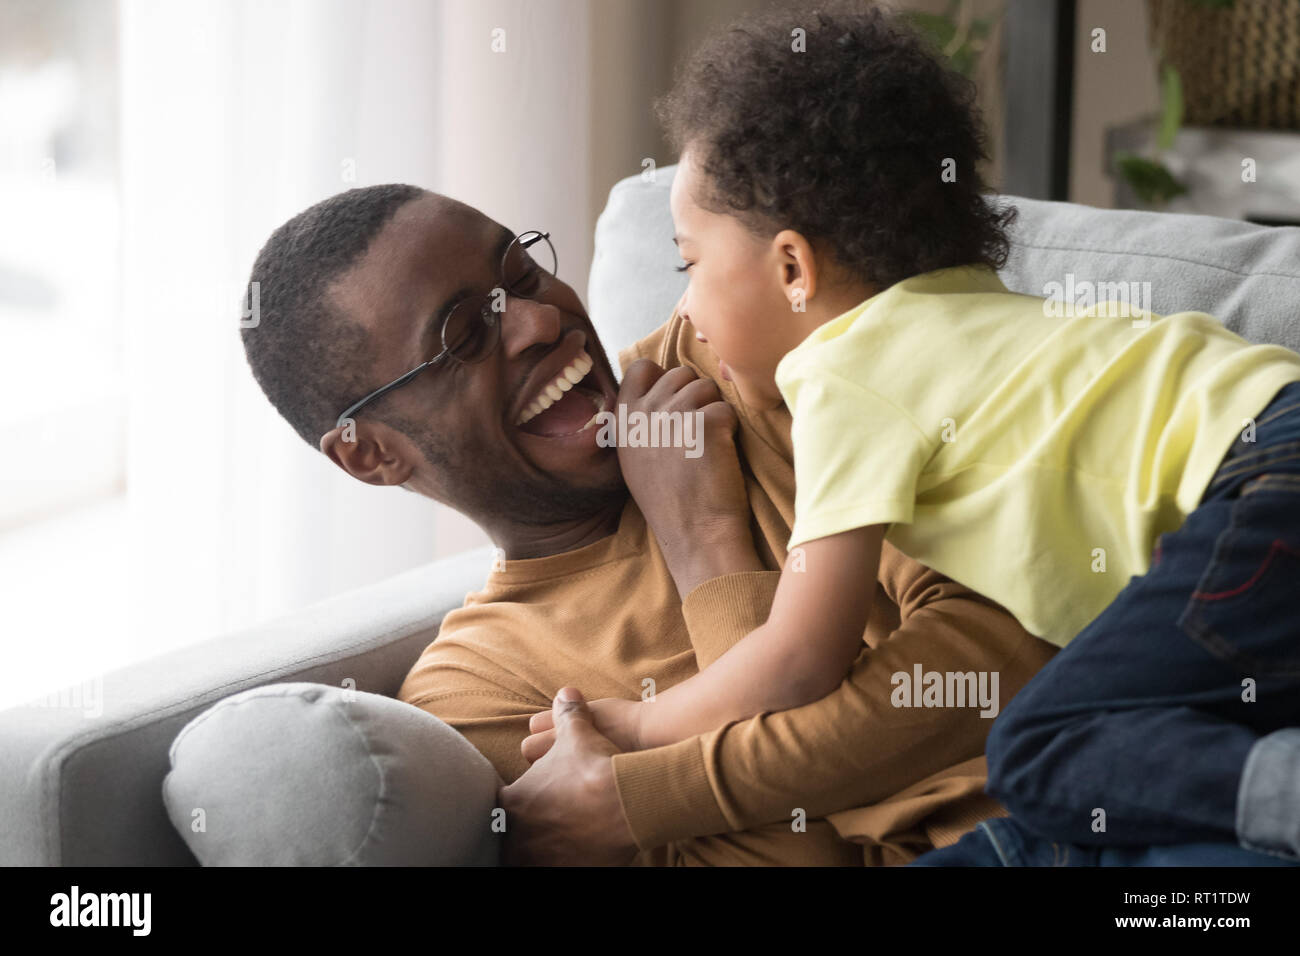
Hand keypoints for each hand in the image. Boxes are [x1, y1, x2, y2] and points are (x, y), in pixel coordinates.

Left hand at [499, 688, 638, 865]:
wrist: (624, 801)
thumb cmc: (595, 766)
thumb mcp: (579, 733)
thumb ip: (568, 714)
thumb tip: (566, 693)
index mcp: (514, 800)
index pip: (501, 806)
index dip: (519, 802)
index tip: (536, 801)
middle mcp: (518, 834)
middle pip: (513, 836)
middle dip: (530, 829)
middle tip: (553, 823)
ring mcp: (537, 859)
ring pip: (530, 857)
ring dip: (543, 849)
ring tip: (564, 842)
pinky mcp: (562, 873)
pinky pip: (556, 869)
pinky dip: (564, 862)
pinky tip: (579, 856)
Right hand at [617, 359, 761, 596]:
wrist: (696, 535)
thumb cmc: (672, 500)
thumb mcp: (636, 457)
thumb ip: (641, 419)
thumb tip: (660, 385)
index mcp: (624, 420)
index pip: (641, 367)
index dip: (664, 378)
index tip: (674, 405)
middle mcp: (643, 413)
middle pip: (680, 374)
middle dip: (695, 395)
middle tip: (696, 435)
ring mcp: (673, 415)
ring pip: (706, 387)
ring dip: (713, 411)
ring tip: (707, 448)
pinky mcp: (705, 423)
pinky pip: (727, 408)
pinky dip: (730, 429)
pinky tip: (720, 456)